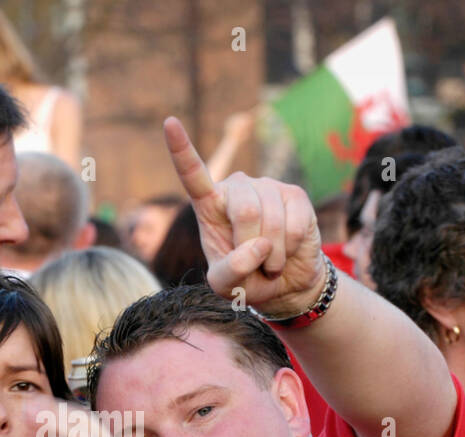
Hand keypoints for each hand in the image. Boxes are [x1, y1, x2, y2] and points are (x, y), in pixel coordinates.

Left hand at [165, 116, 325, 316]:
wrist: (284, 281)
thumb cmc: (246, 277)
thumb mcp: (225, 285)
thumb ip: (230, 271)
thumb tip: (257, 246)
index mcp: (209, 205)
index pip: (193, 175)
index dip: (182, 150)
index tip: (170, 123)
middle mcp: (236, 189)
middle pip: (246, 209)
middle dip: (252, 244)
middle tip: (255, 263)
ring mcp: (267, 187)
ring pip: (272, 220)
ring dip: (273, 254)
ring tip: (270, 261)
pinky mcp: (295, 195)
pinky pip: (294, 226)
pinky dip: (291, 249)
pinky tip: (288, 251)